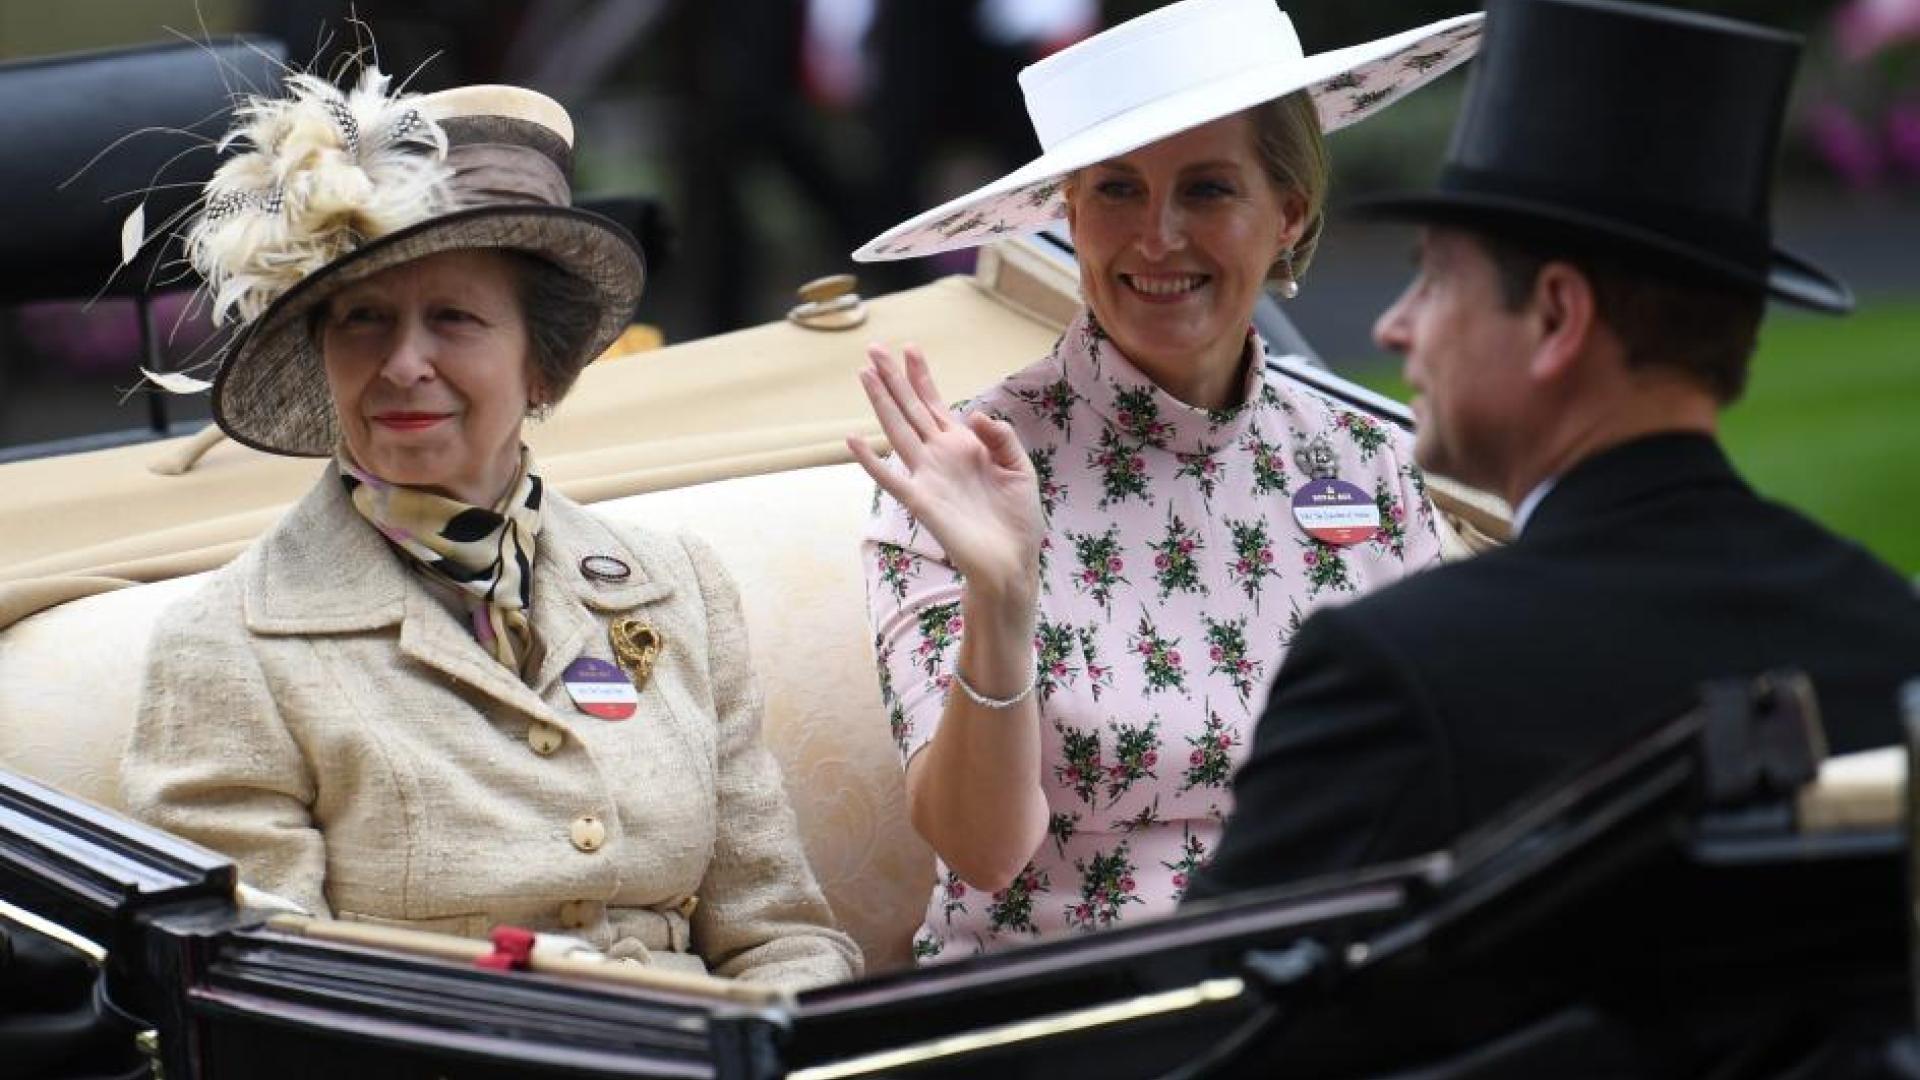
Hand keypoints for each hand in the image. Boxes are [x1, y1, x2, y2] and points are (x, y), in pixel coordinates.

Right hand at [848, 344, 1043, 601]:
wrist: (1012, 561)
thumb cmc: (1017, 519)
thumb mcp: (1019, 469)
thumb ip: (1001, 437)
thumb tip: (975, 413)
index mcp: (964, 446)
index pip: (936, 404)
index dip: (922, 377)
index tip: (910, 348)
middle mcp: (940, 456)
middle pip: (910, 409)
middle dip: (894, 378)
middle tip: (875, 348)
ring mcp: (927, 476)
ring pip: (897, 431)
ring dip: (881, 403)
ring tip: (864, 374)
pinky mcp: (920, 501)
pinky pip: (889, 477)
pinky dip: (870, 460)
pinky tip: (852, 440)